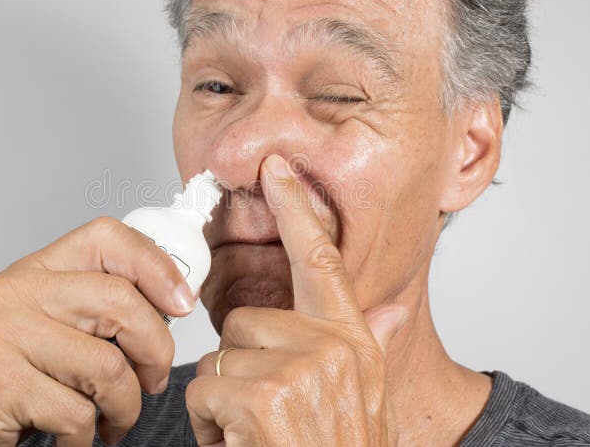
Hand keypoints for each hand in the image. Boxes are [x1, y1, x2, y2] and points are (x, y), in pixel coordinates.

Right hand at [0, 216, 195, 446]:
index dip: (156, 264)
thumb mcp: (42, 330)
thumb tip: (169, 302)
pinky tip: (75, 439)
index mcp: (30, 273)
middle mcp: (11, 293)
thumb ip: (91, 309)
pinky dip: (88, 438)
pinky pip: (78, 412)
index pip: (106, 238)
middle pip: (120, 301)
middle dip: (156, 351)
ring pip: (108, 366)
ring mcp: (0, 335)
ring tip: (114, 420)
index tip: (182, 301)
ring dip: (126, 407)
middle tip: (153, 380)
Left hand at [186, 155, 408, 446]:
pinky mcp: (265, 398)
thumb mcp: (365, 403)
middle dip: (238, 369)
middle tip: (262, 415)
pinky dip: (208, 428)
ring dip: (222, 403)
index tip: (274, 169)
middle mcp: (335, 347)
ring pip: (218, 357)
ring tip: (255, 436)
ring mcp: (302, 370)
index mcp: (353, 341)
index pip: (321, 259)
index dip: (296, 209)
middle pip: (243, 320)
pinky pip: (203, 389)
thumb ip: (371, 348)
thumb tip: (386, 311)